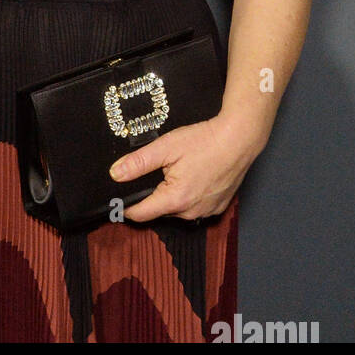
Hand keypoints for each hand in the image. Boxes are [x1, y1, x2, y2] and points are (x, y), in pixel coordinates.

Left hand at [110, 114, 263, 222]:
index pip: (141, 214)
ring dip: (170, 196)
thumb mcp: (165, 147)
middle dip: (151, 196)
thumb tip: (115, 174)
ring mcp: (207, 211)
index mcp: (175, 199)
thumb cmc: (203, 142)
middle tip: (151, 174)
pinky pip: (194, 207)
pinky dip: (188, 196)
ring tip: (173, 172)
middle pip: (160, 211)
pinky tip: (191, 177)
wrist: (238, 140)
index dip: (126, 207)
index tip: (116, 200)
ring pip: (177, 209)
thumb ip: (138, 163)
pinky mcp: (218, 207)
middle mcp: (191, 212)